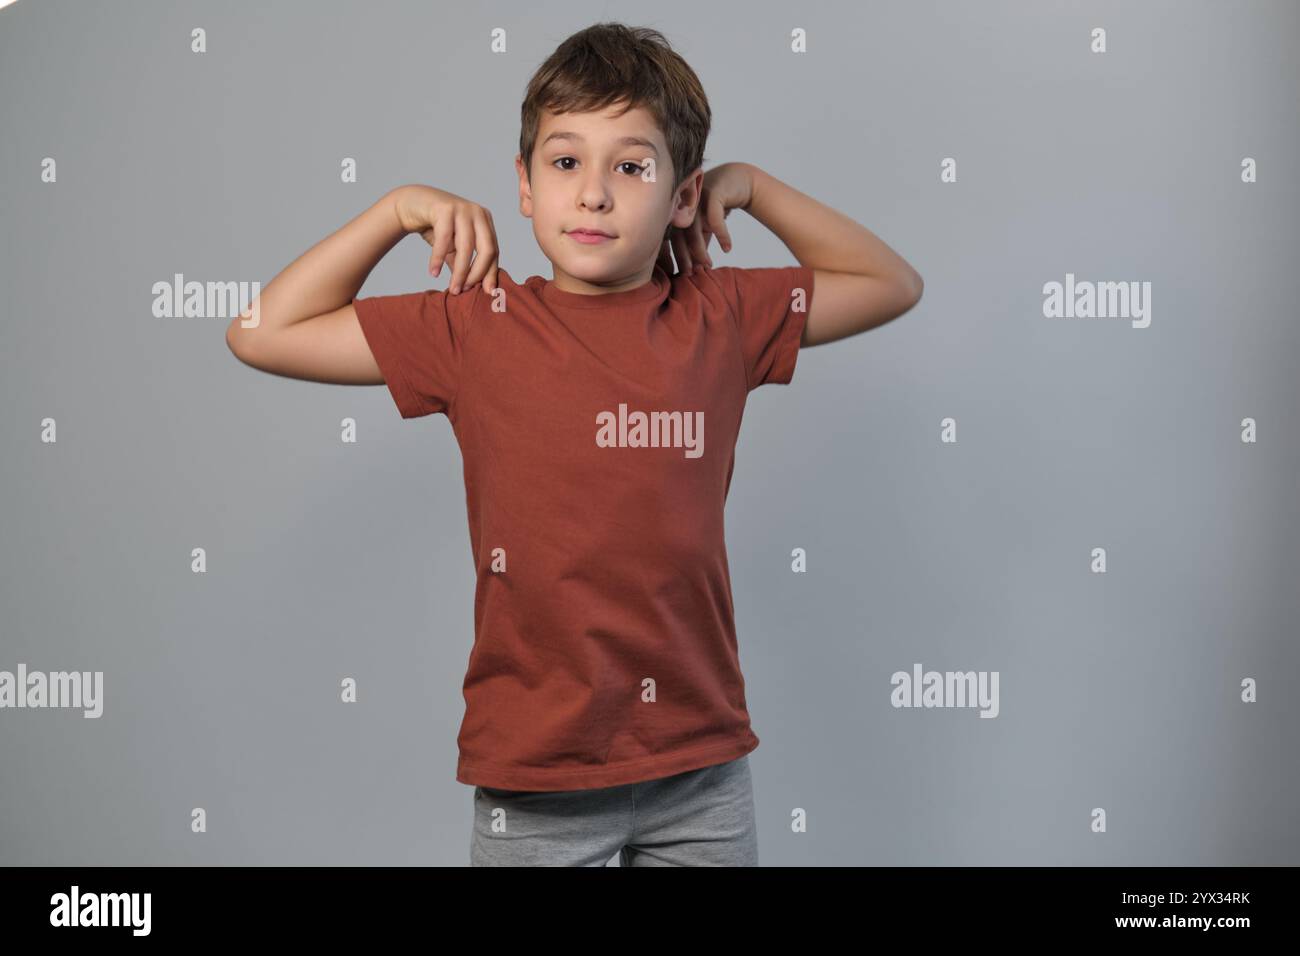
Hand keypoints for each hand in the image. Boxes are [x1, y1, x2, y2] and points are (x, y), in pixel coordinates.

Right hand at [394, 185, 499, 293]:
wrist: (411, 204)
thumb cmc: (435, 227)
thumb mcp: (453, 248)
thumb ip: (464, 263)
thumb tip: (474, 288)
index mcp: (485, 221)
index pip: (494, 251)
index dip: (490, 273)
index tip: (487, 292)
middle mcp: (478, 213)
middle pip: (487, 249)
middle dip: (477, 274)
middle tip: (465, 290)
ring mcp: (463, 209)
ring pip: (466, 247)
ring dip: (459, 272)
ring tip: (452, 288)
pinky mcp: (445, 208)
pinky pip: (444, 239)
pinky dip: (438, 258)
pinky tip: (434, 272)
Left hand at [657, 162, 754, 276]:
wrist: (739, 180)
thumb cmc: (718, 204)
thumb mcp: (706, 225)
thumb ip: (698, 241)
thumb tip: (692, 268)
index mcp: (677, 212)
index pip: (668, 236)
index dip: (671, 256)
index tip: (679, 274)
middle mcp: (682, 203)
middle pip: (678, 233)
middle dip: (683, 256)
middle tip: (688, 274)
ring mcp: (696, 197)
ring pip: (693, 227)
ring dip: (700, 249)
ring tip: (707, 265)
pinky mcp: (713, 192)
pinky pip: (714, 217)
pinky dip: (721, 234)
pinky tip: (727, 248)